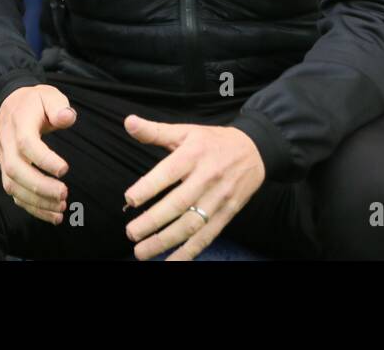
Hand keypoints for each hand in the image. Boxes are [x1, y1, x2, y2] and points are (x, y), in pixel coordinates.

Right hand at [0, 84, 75, 224]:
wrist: (10, 106)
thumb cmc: (35, 102)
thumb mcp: (48, 94)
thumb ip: (58, 106)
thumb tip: (67, 118)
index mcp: (18, 123)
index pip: (26, 144)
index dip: (43, 159)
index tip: (64, 170)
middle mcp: (7, 144)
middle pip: (16, 170)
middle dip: (39, 186)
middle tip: (64, 193)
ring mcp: (4, 160)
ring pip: (12, 186)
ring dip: (36, 201)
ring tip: (61, 208)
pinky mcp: (7, 172)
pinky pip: (15, 194)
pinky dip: (32, 208)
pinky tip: (53, 214)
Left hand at [121, 116, 264, 260]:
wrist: (255, 150)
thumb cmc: (213, 141)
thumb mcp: (186, 131)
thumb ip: (155, 131)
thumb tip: (128, 122)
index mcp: (193, 154)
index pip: (168, 173)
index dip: (148, 187)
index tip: (129, 199)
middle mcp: (206, 178)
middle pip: (178, 204)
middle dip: (152, 222)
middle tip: (131, 233)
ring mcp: (218, 198)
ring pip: (191, 225)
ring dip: (165, 241)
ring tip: (141, 253)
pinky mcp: (227, 213)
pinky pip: (207, 236)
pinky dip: (189, 252)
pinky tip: (171, 262)